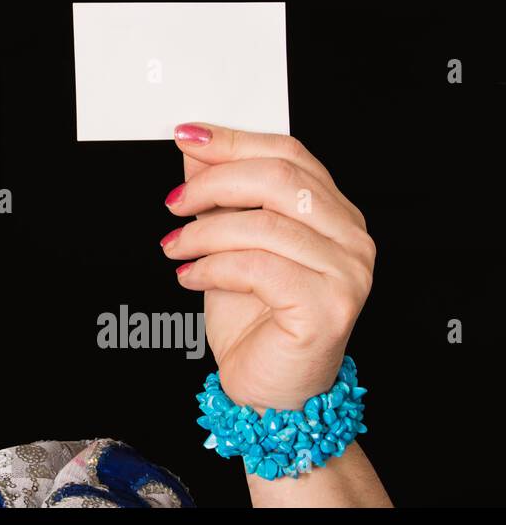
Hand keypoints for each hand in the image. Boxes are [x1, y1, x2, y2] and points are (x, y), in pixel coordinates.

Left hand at [161, 122, 375, 412]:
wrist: (268, 387)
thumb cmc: (254, 319)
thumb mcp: (227, 243)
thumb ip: (218, 194)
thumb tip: (196, 148)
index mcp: (333, 212)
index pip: (288, 153)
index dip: (233, 140)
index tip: (187, 137)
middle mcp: (351, 238)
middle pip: (280, 179)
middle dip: (214, 184)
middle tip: (174, 202)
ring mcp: (348, 272)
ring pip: (265, 225)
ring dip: (204, 233)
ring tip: (175, 247)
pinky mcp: (330, 306)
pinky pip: (259, 268)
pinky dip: (212, 268)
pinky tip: (190, 276)